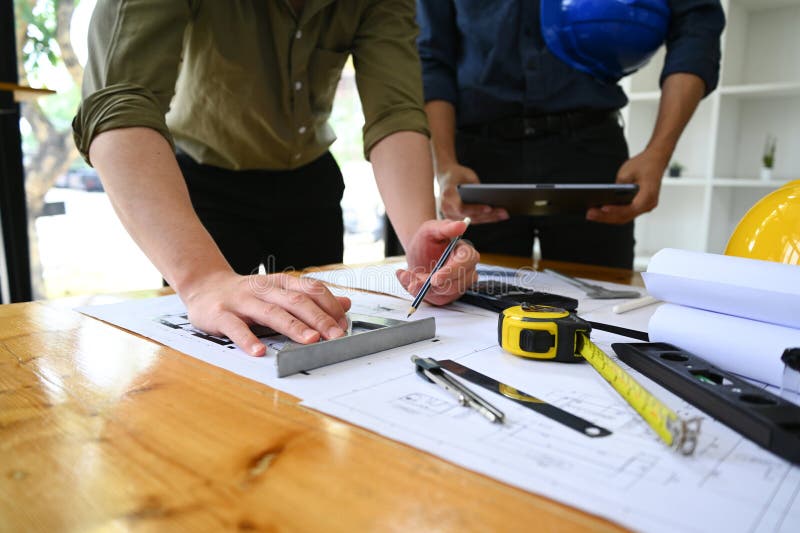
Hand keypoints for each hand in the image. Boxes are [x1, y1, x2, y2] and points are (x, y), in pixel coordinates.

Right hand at [182, 270, 350, 356]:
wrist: (203, 286)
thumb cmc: (247, 294)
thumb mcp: (281, 293)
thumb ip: (312, 299)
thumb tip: (346, 304)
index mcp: (280, 283)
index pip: (311, 289)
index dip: (330, 305)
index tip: (344, 323)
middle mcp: (263, 289)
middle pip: (296, 301)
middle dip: (319, 319)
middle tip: (337, 335)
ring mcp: (241, 301)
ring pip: (271, 312)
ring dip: (294, 327)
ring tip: (311, 341)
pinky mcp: (220, 315)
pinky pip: (235, 328)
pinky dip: (248, 340)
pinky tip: (259, 351)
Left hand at [396, 219, 479, 304]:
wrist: (418, 251)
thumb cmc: (427, 239)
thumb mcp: (431, 229)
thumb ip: (445, 227)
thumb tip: (461, 225)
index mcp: (466, 254)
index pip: (464, 265)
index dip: (450, 273)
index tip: (434, 279)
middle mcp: (467, 271)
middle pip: (455, 285)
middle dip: (432, 286)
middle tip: (412, 283)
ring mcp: (459, 285)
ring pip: (444, 295)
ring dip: (423, 289)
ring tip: (408, 277)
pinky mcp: (448, 295)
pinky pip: (435, 300)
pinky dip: (420, 294)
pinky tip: (411, 282)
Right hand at [438, 164, 508, 223]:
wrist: (445, 176)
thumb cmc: (457, 174)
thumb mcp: (467, 175)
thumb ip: (476, 188)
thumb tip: (492, 198)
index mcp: (447, 195)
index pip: (462, 208)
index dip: (476, 209)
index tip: (489, 208)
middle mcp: (447, 207)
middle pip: (470, 216)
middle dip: (489, 215)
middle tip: (504, 212)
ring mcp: (450, 214)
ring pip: (473, 220)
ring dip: (490, 218)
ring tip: (504, 214)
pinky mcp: (457, 218)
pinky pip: (473, 220)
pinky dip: (486, 218)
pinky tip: (498, 215)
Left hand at [586, 149, 667, 224]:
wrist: (656, 160)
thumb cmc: (643, 164)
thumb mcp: (627, 172)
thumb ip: (618, 186)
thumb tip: (604, 198)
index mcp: (648, 196)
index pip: (630, 208)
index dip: (615, 210)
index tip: (602, 208)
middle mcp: (648, 205)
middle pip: (624, 216)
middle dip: (605, 216)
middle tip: (589, 213)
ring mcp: (643, 207)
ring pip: (623, 217)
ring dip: (606, 217)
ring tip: (590, 214)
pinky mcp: (638, 206)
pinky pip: (624, 213)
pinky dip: (611, 214)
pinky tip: (598, 211)